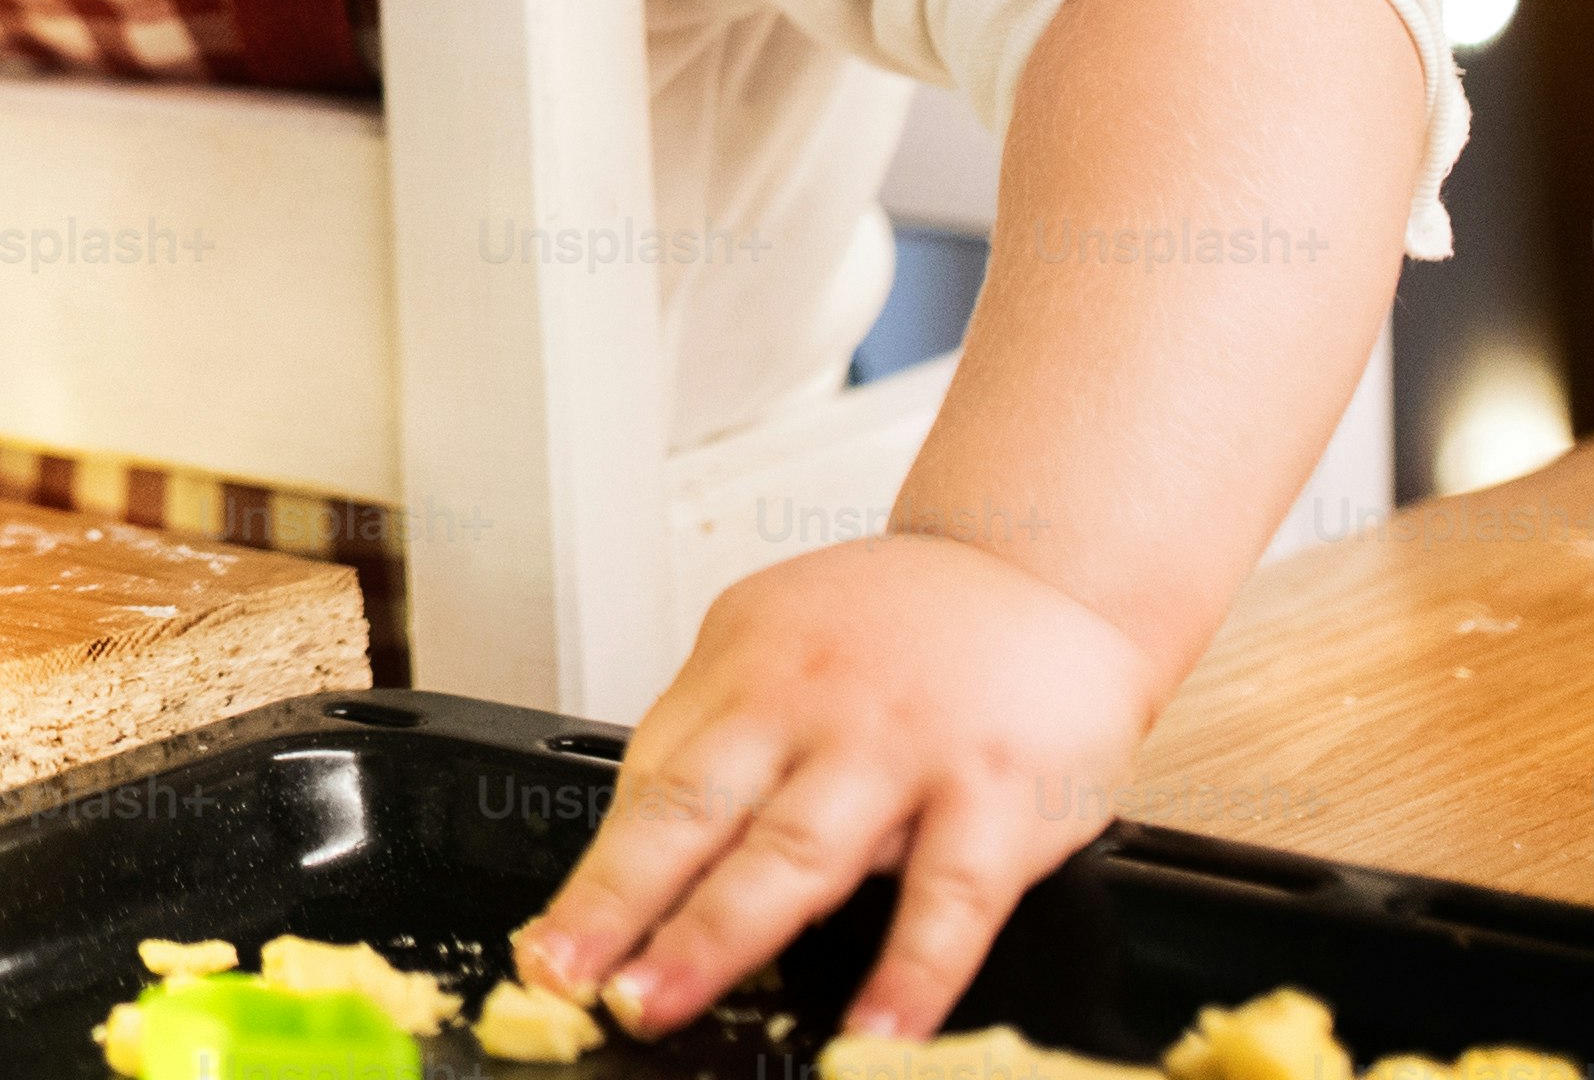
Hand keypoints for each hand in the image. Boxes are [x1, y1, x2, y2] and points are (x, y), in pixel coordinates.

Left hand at [515, 529, 1166, 1044]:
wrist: (1042, 561)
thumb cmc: (906, 626)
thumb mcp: (783, 643)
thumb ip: (729, 738)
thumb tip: (653, 852)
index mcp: (743, 667)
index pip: (647, 777)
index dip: (596, 870)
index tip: (551, 942)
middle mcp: (807, 703)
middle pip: (691, 810)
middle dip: (616, 902)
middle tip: (566, 972)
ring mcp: (899, 748)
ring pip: (792, 854)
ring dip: (715, 940)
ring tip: (658, 1003)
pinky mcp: (997, 794)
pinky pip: (948, 900)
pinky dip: (909, 974)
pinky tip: (873, 1034)